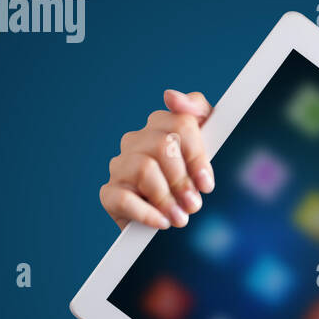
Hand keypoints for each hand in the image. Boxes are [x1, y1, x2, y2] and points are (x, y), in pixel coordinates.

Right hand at [99, 89, 215, 230]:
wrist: (172, 218)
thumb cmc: (191, 178)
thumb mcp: (208, 143)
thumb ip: (198, 111)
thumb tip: (172, 97)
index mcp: (160, 126)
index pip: (181, 123)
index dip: (197, 155)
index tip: (206, 182)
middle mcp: (136, 141)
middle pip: (163, 145)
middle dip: (183, 178)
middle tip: (194, 204)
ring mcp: (121, 166)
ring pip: (145, 169)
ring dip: (167, 198)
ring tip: (180, 217)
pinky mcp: (109, 193)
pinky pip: (124, 198)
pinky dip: (147, 213)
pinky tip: (161, 222)